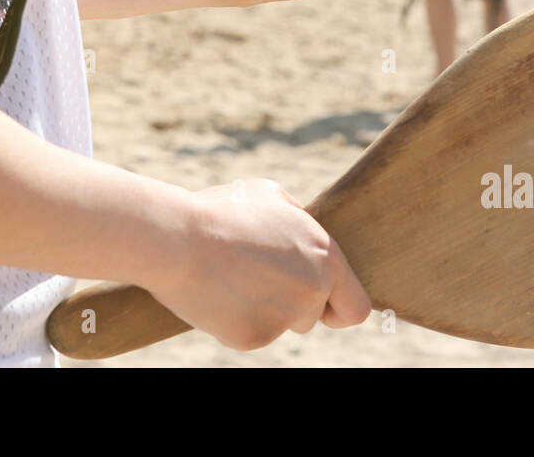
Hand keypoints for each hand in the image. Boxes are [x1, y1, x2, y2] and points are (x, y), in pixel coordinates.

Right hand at [146, 179, 372, 350]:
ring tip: (231, 277)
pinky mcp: (253, 337)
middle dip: (292, 305)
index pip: (356, 306)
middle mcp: (311, 290)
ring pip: (280, 325)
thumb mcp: (271, 196)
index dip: (340, 308)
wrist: (177, 238)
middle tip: (258, 280)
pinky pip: (250, 334)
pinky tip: (216, 292)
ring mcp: (283, 317)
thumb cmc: (223, 210)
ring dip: (263, 309)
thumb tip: (304, 234)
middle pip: (312, 317)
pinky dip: (235, 319)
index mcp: (323, 256)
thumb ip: (299, 221)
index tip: (324, 307)